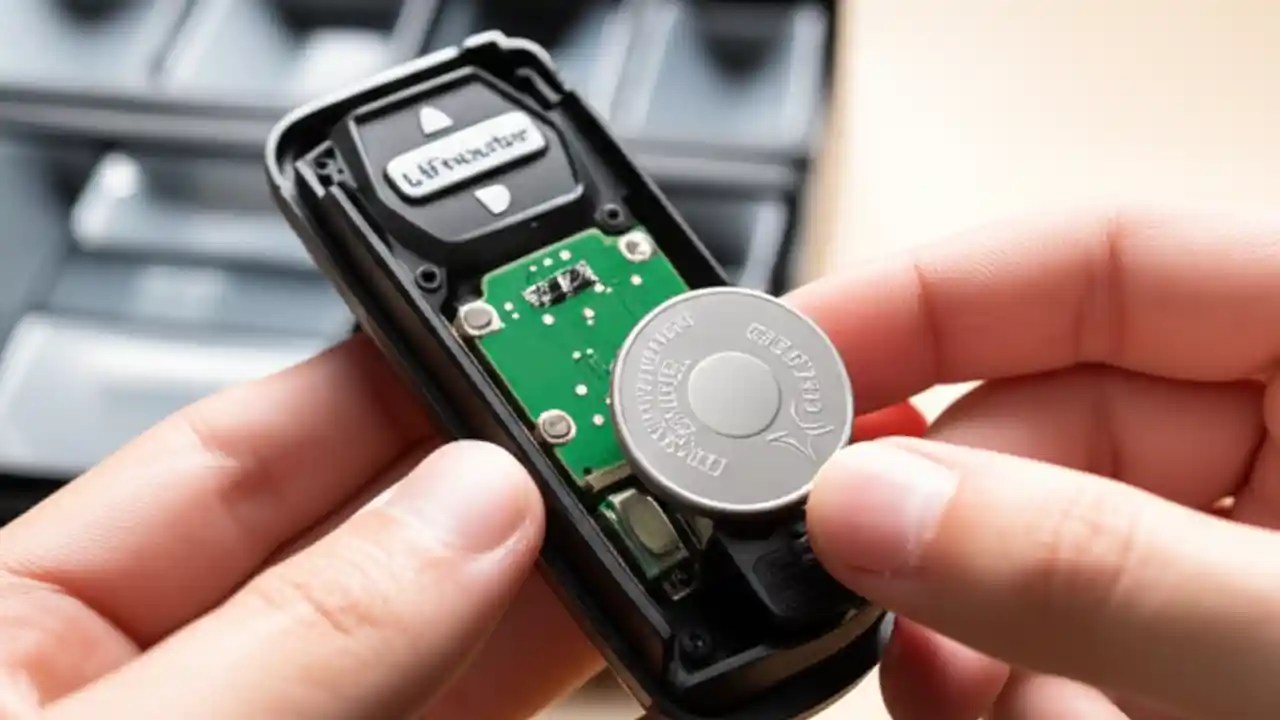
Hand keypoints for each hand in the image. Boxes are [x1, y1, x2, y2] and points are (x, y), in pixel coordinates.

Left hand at [0, 336, 599, 718]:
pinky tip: (602, 610)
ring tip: (631, 505)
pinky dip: (540, 660)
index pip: (221, 458)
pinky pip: (464, 706)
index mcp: (26, 637)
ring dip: (541, 564)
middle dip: (484, 469)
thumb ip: (295, 639)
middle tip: (597, 416)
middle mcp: (163, 688)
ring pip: (428, 633)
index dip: (372, 381)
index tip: (496, 330)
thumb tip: (468, 510)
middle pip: (352, 540)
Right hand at [792, 211, 1279, 719]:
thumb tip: (874, 508)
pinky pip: (1070, 647)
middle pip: (1043, 424)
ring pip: (1037, 549)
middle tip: (844, 559)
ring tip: (948, 688)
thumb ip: (1090, 565)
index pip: (1102, 267)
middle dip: (934, 511)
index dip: (930, 297)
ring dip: (964, 625)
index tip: (792, 358)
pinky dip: (1018, 693)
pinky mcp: (1205, 663)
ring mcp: (1244, 567)